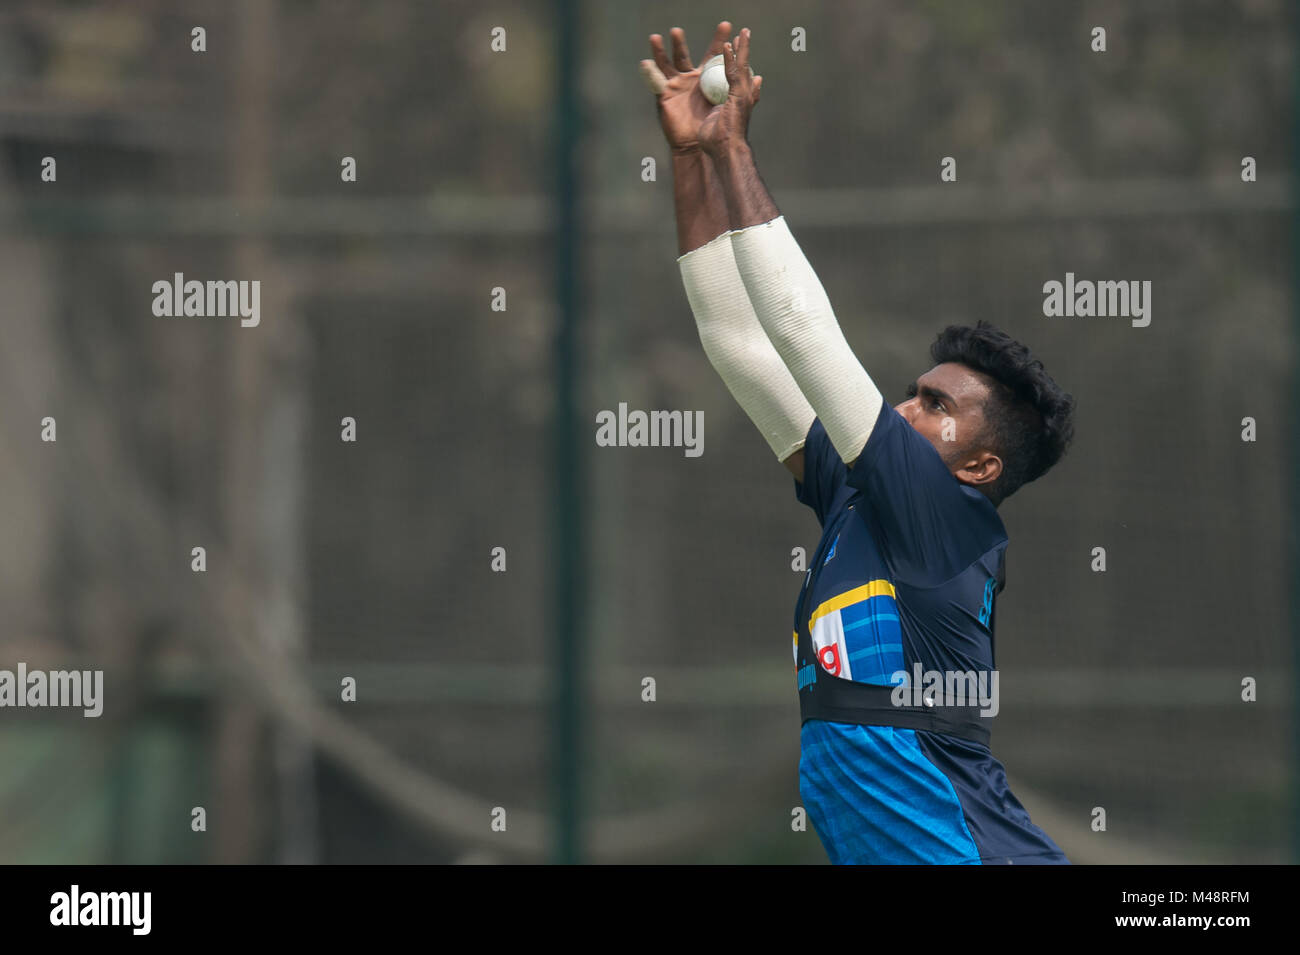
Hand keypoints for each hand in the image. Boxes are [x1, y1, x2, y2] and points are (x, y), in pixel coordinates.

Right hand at [641, 22, 758, 152]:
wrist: (714, 146)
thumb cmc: (729, 125)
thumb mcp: (738, 99)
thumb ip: (739, 79)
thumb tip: (752, 67)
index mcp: (709, 78)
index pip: (714, 55)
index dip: (720, 40)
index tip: (727, 25)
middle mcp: (692, 80)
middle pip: (684, 55)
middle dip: (679, 43)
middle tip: (676, 30)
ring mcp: (678, 88)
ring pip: (668, 65)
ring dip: (662, 51)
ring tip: (658, 38)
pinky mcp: (666, 98)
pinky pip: (656, 82)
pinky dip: (649, 71)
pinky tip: (645, 61)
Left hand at [697, 28, 762, 158]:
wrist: (725, 152)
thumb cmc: (716, 143)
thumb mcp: (713, 122)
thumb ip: (713, 110)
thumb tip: (711, 111)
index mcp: (735, 100)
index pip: (736, 77)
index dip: (736, 62)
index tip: (734, 50)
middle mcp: (742, 95)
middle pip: (743, 68)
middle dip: (744, 50)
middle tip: (744, 34)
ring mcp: (742, 95)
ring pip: (742, 66)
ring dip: (742, 48)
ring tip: (743, 32)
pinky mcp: (739, 95)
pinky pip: (733, 72)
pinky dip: (732, 58)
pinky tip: (727, 45)